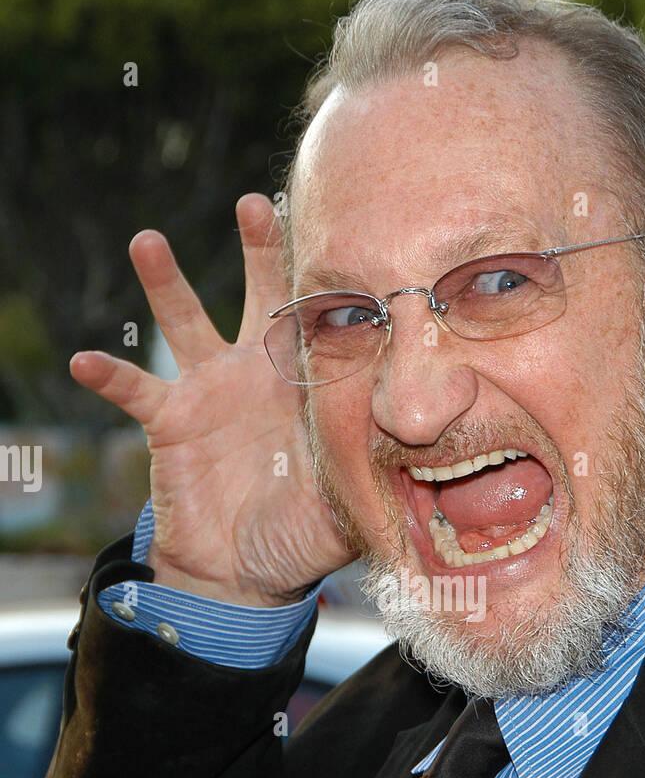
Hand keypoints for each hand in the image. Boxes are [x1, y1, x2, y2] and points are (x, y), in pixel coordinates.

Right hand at [70, 193, 358, 605]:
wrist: (242, 573)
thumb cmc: (301, 536)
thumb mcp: (349, 505)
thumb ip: (381, 480)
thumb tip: (426, 467)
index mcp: (305, 388)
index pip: (320, 324)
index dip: (331, 286)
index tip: (346, 237)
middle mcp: (257, 375)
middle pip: (258, 297)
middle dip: (258, 250)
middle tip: (256, 204)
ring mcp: (209, 392)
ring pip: (185, 323)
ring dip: (165, 282)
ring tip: (148, 241)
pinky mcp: (169, 421)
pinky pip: (134, 390)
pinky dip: (107, 375)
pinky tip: (84, 361)